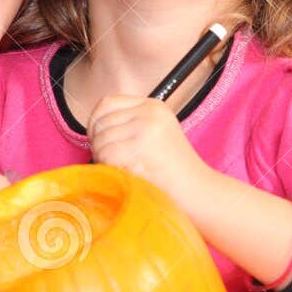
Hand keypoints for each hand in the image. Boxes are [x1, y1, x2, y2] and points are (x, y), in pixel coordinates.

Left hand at [88, 95, 208, 202]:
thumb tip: (93, 126)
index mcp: (152, 105)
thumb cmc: (171, 169)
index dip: (96, 123)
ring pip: (101, 140)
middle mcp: (149, 111)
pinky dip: (110, 167)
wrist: (197, 189)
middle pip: (100, 122)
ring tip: (122, 167)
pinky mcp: (141, 143)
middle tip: (111, 159)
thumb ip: (128, 125)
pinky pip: (107, 154)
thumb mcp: (153, 134)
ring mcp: (146, 126)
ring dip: (104, 158)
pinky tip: (126, 173)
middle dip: (98, 144)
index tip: (100, 140)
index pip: (106, 103)